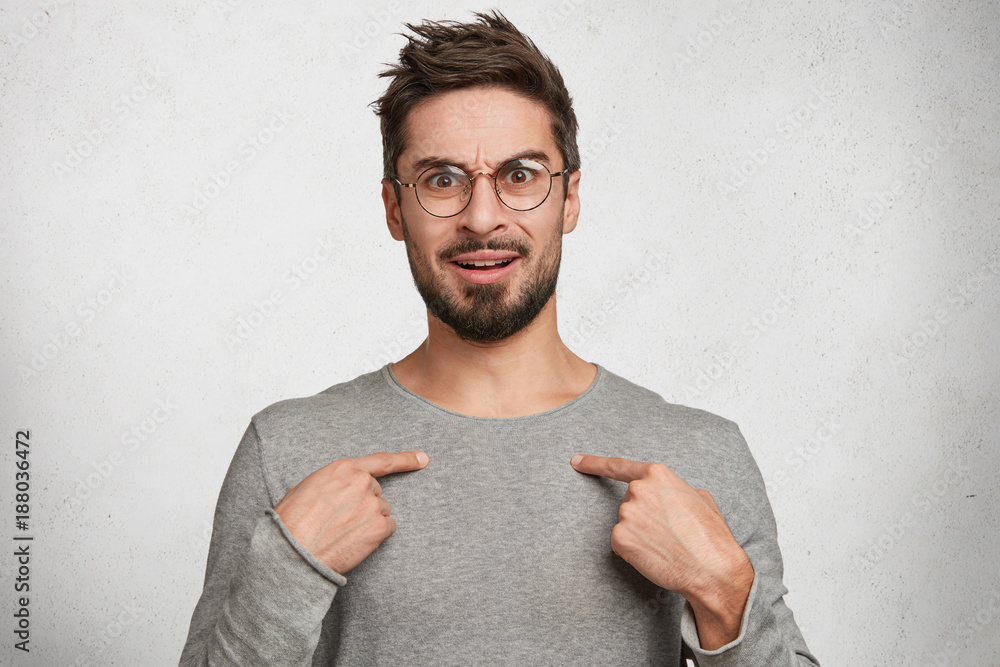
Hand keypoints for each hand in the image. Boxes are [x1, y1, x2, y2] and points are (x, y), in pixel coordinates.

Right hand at [274, 450, 428, 574]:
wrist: (293, 553)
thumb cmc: (291, 523)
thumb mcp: (303, 488)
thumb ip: (329, 483)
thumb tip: (331, 490)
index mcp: (343, 469)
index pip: (381, 461)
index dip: (406, 459)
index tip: (423, 458)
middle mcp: (362, 483)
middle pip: (376, 493)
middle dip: (363, 505)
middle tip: (340, 521)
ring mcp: (373, 504)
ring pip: (381, 511)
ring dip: (368, 521)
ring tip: (343, 532)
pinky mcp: (379, 526)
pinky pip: (388, 528)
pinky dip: (376, 535)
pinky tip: (354, 541)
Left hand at [570, 454, 753, 648]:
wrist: (713, 569)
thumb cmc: (711, 535)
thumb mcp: (699, 497)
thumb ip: (674, 489)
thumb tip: (667, 494)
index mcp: (657, 474)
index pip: (618, 466)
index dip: (594, 463)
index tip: (576, 462)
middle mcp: (638, 490)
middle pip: (628, 503)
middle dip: (643, 516)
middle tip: (669, 532)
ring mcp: (627, 513)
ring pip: (625, 524)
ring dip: (640, 535)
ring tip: (666, 544)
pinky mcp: (620, 537)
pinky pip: (620, 543)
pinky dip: (633, 551)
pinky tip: (654, 555)